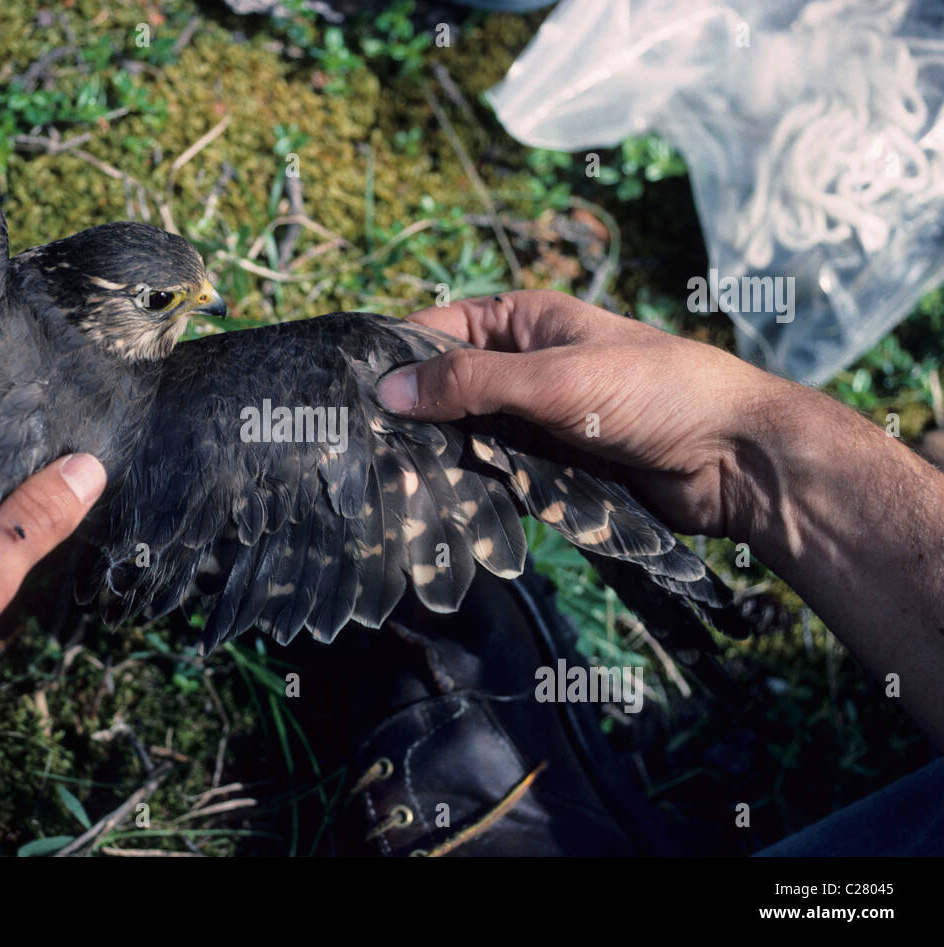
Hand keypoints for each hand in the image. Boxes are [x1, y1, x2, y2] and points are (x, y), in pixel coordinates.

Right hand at [377, 291, 792, 537]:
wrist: (736, 459)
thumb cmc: (652, 393)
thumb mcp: (553, 378)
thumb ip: (470, 383)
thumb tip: (388, 387)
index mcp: (524, 321)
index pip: (438, 330)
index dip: (397, 359)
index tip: (351, 395)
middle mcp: (526, 366)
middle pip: (449, 390)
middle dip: (416, 420)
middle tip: (366, 453)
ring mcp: (540, 420)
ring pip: (471, 439)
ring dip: (445, 462)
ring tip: (399, 489)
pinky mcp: (555, 468)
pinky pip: (501, 478)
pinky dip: (479, 492)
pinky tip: (448, 513)